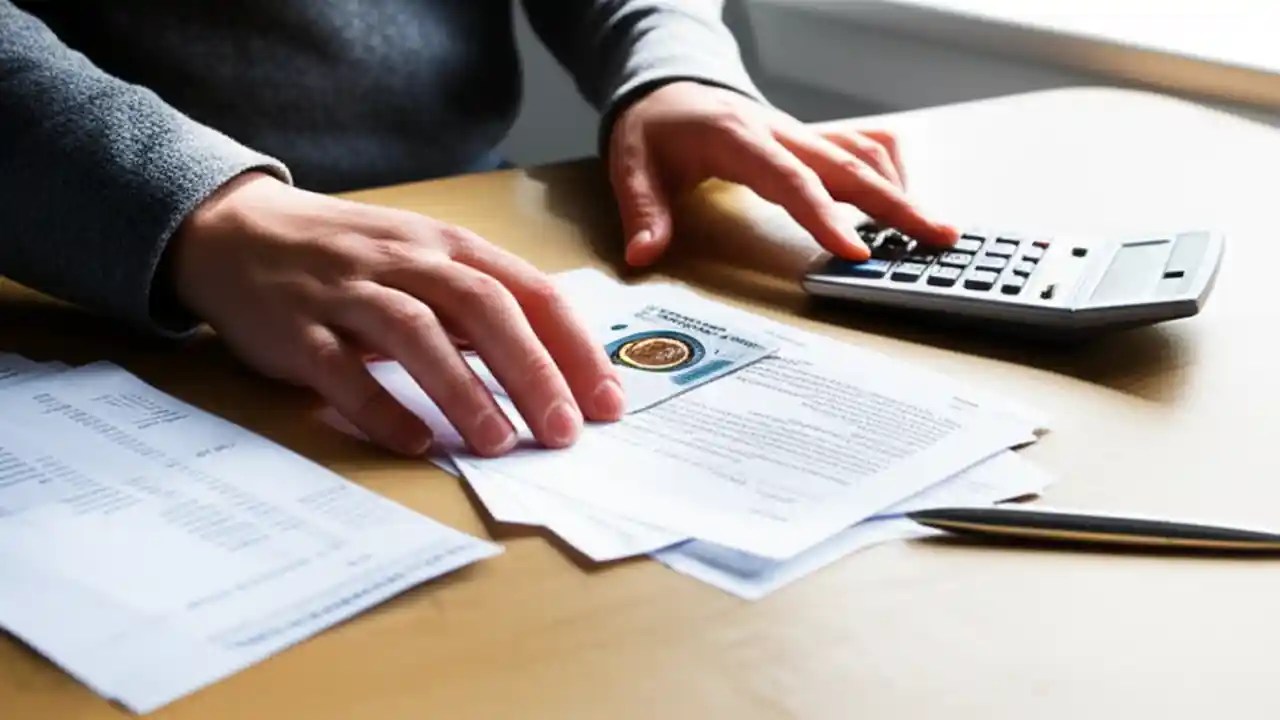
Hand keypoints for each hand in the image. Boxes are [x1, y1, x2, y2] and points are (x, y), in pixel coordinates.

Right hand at [168, 172, 624, 456]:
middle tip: (565, 432)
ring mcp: (346, 291)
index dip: (574, 347)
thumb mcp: (422, 258)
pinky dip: (380, 406)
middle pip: (482, 308)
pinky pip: (339, 369)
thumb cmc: (349, 255)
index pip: (529, 290)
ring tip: (499, 443)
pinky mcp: (295, 327)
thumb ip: (481, 303)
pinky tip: (415, 442)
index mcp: (446, 244)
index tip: (609, 403)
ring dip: (463, 389)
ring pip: (416, 332)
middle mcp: (403, 260)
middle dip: (532, 371)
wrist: (235, 228)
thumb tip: (555, 366)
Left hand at [608, 81, 959, 265]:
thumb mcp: (632, 164)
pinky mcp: (811, 141)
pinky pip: (862, 146)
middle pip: (848, 167)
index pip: (791, 180)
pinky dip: (890, 170)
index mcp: (739, 139)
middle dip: (896, 205)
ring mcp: (801, 135)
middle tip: (937, 239)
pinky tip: (905, 199)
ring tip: (937, 231)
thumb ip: (642, 210)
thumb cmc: (655, 128)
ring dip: (902, 191)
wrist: (669, 87)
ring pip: (864, 156)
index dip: (825, 215)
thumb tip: (644, 254)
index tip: (855, 250)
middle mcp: (781, 133)